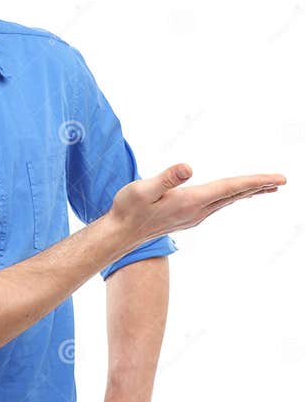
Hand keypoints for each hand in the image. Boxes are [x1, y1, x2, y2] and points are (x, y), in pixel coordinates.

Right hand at [109, 163, 286, 246]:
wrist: (119, 234)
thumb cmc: (128, 209)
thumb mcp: (143, 189)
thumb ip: (166, 178)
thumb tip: (188, 167)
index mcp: (191, 201)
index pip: (230, 188)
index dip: (255, 181)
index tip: (278, 179)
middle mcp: (197, 211)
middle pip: (234, 196)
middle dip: (258, 187)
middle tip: (282, 181)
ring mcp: (193, 216)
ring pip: (227, 201)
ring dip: (246, 193)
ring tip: (266, 188)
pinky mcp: (187, 217)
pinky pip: (217, 205)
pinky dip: (231, 197)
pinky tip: (233, 196)